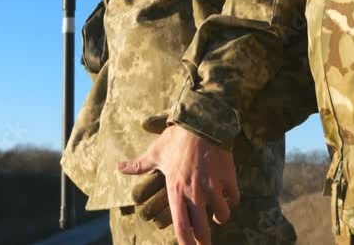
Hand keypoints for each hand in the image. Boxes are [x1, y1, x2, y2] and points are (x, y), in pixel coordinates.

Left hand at [118, 125, 239, 244]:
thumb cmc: (176, 138)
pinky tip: (228, 198)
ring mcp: (213, 186)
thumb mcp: (155, 153)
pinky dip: (232, 200)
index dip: (185, 243)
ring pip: (222, 215)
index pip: (181, 226)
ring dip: (220, 218)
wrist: (201, 121)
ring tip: (217, 216)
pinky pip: (234, 197)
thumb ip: (138, 165)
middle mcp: (196, 193)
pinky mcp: (228, 177)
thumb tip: (118, 167)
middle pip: (203, 229)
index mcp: (177, 191)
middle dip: (204, 241)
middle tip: (204, 244)